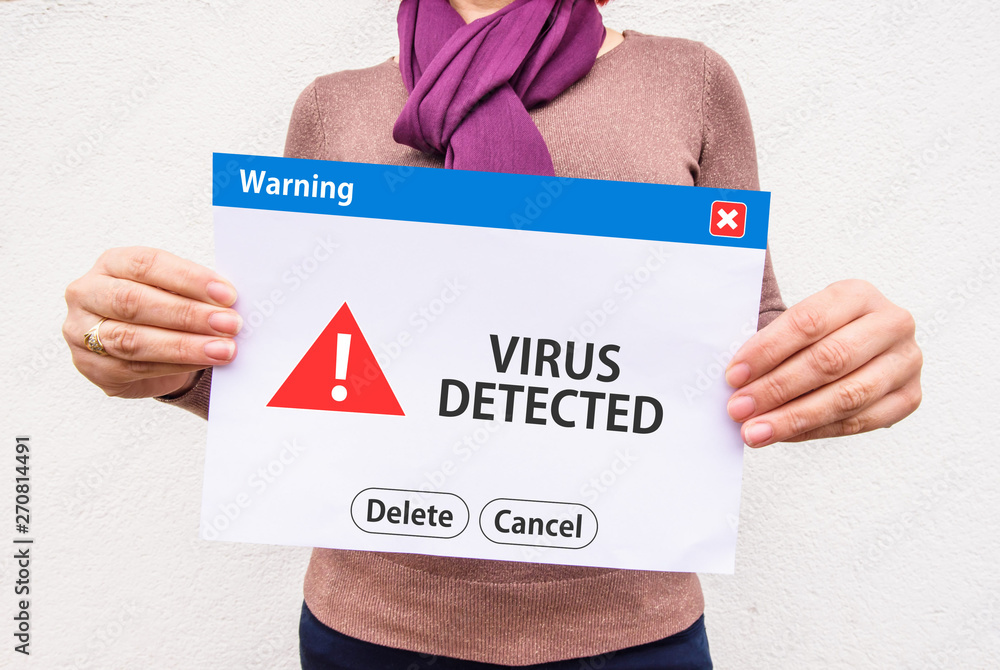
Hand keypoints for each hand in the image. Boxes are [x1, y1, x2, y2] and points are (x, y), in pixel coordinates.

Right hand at [63, 246, 241, 398]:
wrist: (142, 348)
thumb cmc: (161, 309)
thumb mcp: (173, 290)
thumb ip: (194, 291)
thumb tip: (231, 302)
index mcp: (111, 264)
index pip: (147, 264)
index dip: (188, 279)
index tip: (226, 294)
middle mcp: (88, 294)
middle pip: (134, 302)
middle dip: (187, 314)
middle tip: (228, 324)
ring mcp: (81, 333)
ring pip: (132, 340)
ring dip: (184, 346)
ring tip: (222, 349)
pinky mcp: (92, 367)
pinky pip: (135, 369)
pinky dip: (175, 366)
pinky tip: (203, 362)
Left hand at [725, 279, 921, 446]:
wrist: (861, 343)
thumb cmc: (820, 334)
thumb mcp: (799, 321)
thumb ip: (772, 343)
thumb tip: (737, 380)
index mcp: (858, 294)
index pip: (808, 322)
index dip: (768, 351)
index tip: (735, 375)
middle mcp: (891, 323)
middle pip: (829, 360)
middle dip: (777, 389)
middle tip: (740, 408)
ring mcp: (906, 361)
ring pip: (847, 396)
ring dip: (794, 418)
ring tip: (756, 431)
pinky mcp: (909, 397)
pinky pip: (859, 422)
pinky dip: (815, 431)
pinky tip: (784, 434)